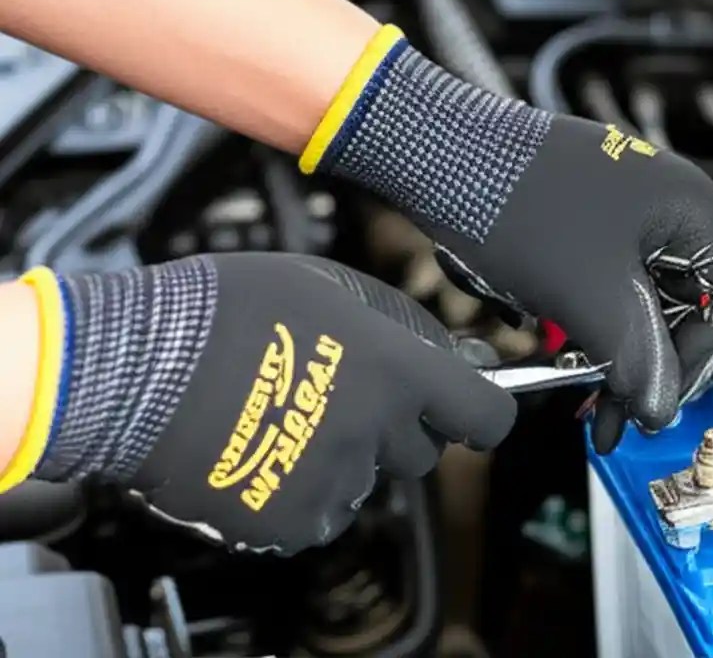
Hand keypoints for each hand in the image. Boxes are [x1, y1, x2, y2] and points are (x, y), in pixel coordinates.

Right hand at [28, 254, 513, 554]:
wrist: (130, 369)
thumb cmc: (224, 311)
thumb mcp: (325, 285)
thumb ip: (397, 324)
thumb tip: (450, 355)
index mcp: (398, 370)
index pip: (487, 415)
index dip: (481, 413)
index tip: (466, 411)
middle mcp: (378, 431)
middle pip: (421, 452)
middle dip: (395, 431)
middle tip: (340, 400)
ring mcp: (335, 481)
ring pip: (365, 482)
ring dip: (341, 460)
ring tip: (280, 420)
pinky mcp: (291, 522)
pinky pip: (317, 515)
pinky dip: (297, 494)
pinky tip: (258, 454)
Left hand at [433, 116, 712, 452]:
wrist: (440, 155)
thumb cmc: (519, 205)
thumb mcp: (590, 299)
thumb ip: (638, 362)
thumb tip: (660, 413)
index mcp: (690, 210)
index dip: (709, 347)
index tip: (663, 380)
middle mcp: (667, 208)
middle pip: (690, 306)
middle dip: (654, 364)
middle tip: (620, 412)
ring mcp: (625, 215)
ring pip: (644, 304)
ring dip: (620, 355)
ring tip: (587, 403)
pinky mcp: (586, 226)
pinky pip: (608, 289)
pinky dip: (592, 329)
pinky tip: (565, 361)